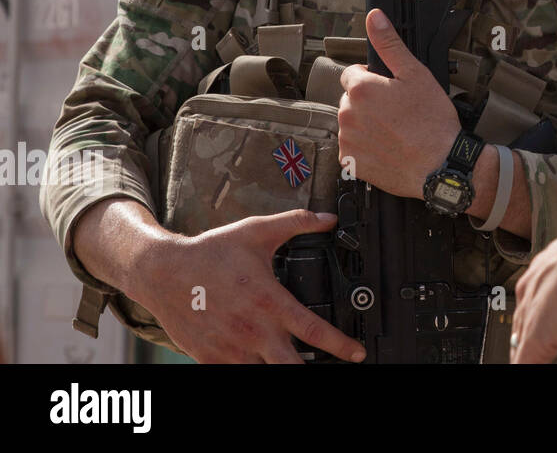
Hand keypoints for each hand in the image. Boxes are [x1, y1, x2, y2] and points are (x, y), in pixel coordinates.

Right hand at [132, 210, 366, 363]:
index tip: (357, 354)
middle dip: (313, 371)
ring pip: (265, 374)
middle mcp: (253, 330)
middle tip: (330, 368)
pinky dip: (251, 369)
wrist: (162, 272)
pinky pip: (237, 374)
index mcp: (269, 300)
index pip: (314, 330)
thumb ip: (297, 223)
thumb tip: (329, 219)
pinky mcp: (211, 359)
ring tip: (292, 362)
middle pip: (292, 366)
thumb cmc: (210, 253)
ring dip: (280, 369)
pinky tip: (260, 361)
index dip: (340, 345)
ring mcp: (231, 348)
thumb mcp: (257, 231)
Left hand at [338, 8, 460, 199]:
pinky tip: (388, 146)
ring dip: (367, 123)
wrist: (439, 165)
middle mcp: (347, 113)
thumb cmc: (431, 121)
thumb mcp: (416, 74)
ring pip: (352, 122)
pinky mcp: (351, 162)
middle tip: (397, 111)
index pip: (353, 74)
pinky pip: (352, 147)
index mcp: (361, 89)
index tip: (391, 89)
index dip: (373, 79)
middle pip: (351, 99)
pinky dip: (366, 146)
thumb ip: (390, 44)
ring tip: (395, 130)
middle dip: (369, 102)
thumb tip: (374, 17)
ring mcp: (347, 139)